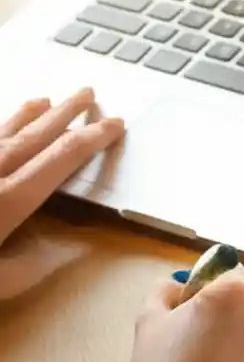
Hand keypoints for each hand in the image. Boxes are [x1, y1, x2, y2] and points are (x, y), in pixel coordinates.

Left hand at [0, 88, 123, 296]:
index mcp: (8, 201)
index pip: (59, 160)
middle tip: (88, 93)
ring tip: (47, 100)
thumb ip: (27, 268)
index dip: (91, 140)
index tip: (114, 125)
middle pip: (33, 136)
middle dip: (66, 113)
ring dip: (27, 115)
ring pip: (0, 131)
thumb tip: (59, 252)